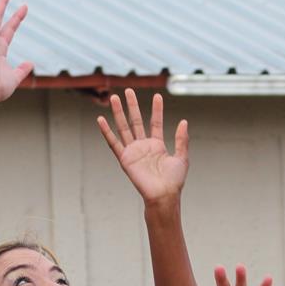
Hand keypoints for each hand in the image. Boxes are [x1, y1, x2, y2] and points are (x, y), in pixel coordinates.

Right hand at [97, 89, 188, 205]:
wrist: (163, 195)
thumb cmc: (174, 181)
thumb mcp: (182, 158)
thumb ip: (182, 140)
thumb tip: (184, 121)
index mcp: (157, 145)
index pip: (155, 122)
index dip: (157, 110)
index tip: (157, 96)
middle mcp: (143, 146)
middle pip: (136, 121)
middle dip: (132, 106)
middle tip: (129, 90)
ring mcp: (133, 152)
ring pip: (124, 127)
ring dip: (119, 113)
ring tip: (114, 98)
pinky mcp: (124, 159)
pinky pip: (113, 143)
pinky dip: (106, 132)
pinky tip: (100, 120)